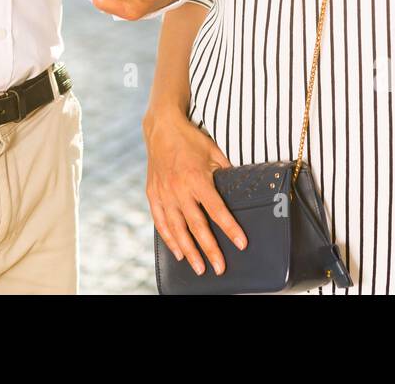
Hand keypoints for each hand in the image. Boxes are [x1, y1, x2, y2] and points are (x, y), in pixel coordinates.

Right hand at [143, 106, 246, 275]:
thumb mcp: (214, 151)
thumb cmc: (191, 140)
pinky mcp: (153, 194)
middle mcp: (179, 189)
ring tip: (199, 268)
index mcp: (197, 178)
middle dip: (209, 249)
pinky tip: (177, 252)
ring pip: (177, 228)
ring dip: (189, 250)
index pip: (217, 209)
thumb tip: (240, 187)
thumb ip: (226, 171)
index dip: (230, 228)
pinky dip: (168, 238)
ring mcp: (164, 193)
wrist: (162, 128)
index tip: (241, 243)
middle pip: (197, 226)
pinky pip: (160, 221)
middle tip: (219, 267)